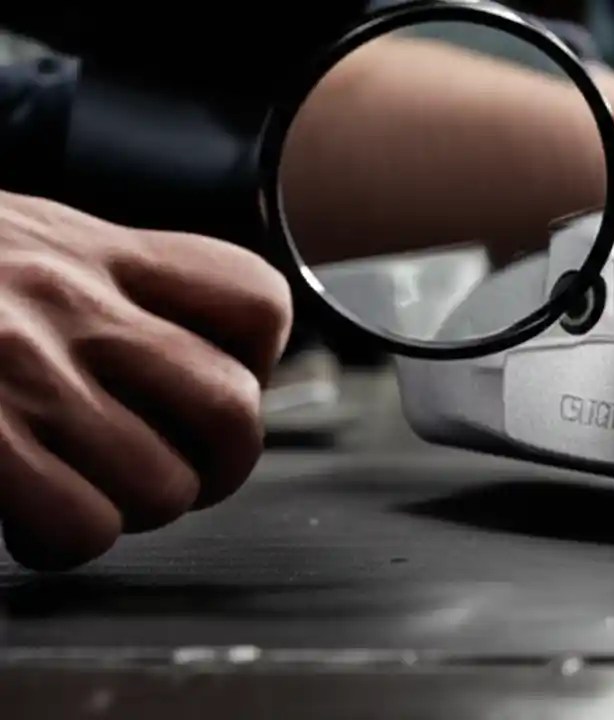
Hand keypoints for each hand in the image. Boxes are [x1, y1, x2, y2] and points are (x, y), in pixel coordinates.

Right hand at [0, 191, 291, 570]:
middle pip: (231, 411)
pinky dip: (66, 542)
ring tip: (84, 493)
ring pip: (162, 486)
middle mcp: (71, 305)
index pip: (252, 304)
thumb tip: (181, 356)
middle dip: (218, 466)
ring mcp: (19, 372)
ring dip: (132, 510)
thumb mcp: (22, 238)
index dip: (256, 361)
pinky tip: (29, 519)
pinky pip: (79, 524)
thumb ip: (105, 282)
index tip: (216, 382)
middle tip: (175, 470)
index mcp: (94, 251)